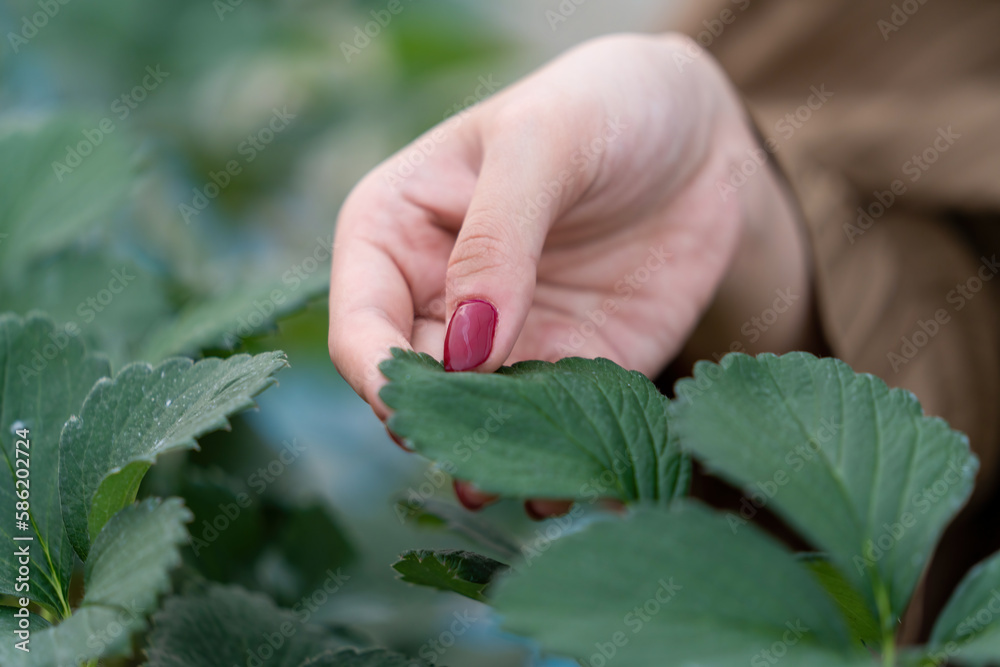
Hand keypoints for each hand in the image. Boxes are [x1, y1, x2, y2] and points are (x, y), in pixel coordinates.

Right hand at [328, 33, 810, 514]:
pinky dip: (564, 461)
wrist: (700, 133)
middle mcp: (438, 296)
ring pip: (480, 419)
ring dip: (497, 459)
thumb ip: (497, 240)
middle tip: (479, 465)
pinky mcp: (572, 365)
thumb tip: (464, 352)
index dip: (381, 374)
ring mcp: (506, 338)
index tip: (419, 412)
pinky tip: (585, 484)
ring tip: (525, 489)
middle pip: (415, 386)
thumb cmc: (602, 106)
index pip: (360, 323)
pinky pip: (555, 425)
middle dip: (443, 429)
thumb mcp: (542, 145)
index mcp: (396, 231)